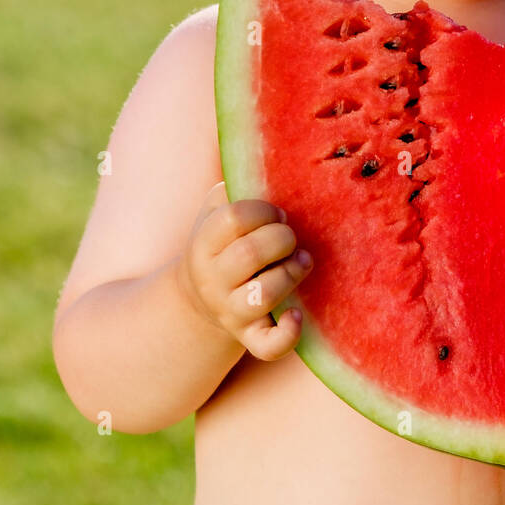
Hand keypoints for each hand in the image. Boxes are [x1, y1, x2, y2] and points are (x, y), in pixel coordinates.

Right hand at [180, 182, 313, 360]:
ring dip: (291, 273)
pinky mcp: (249, 337)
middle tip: (290, 237)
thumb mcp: (215, 211)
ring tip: (302, 261)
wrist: (201, 300)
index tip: (276, 212)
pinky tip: (298, 314)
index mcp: (203, 243)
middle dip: (281, 238)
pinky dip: (287, 334)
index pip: (232, 218)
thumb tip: (258, 158)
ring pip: (262, 295)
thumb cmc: (221, 244)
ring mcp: (230, 311)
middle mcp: (213, 279)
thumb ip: (232, 185)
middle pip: (250, 254)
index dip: (262, 209)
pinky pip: (267, 346)